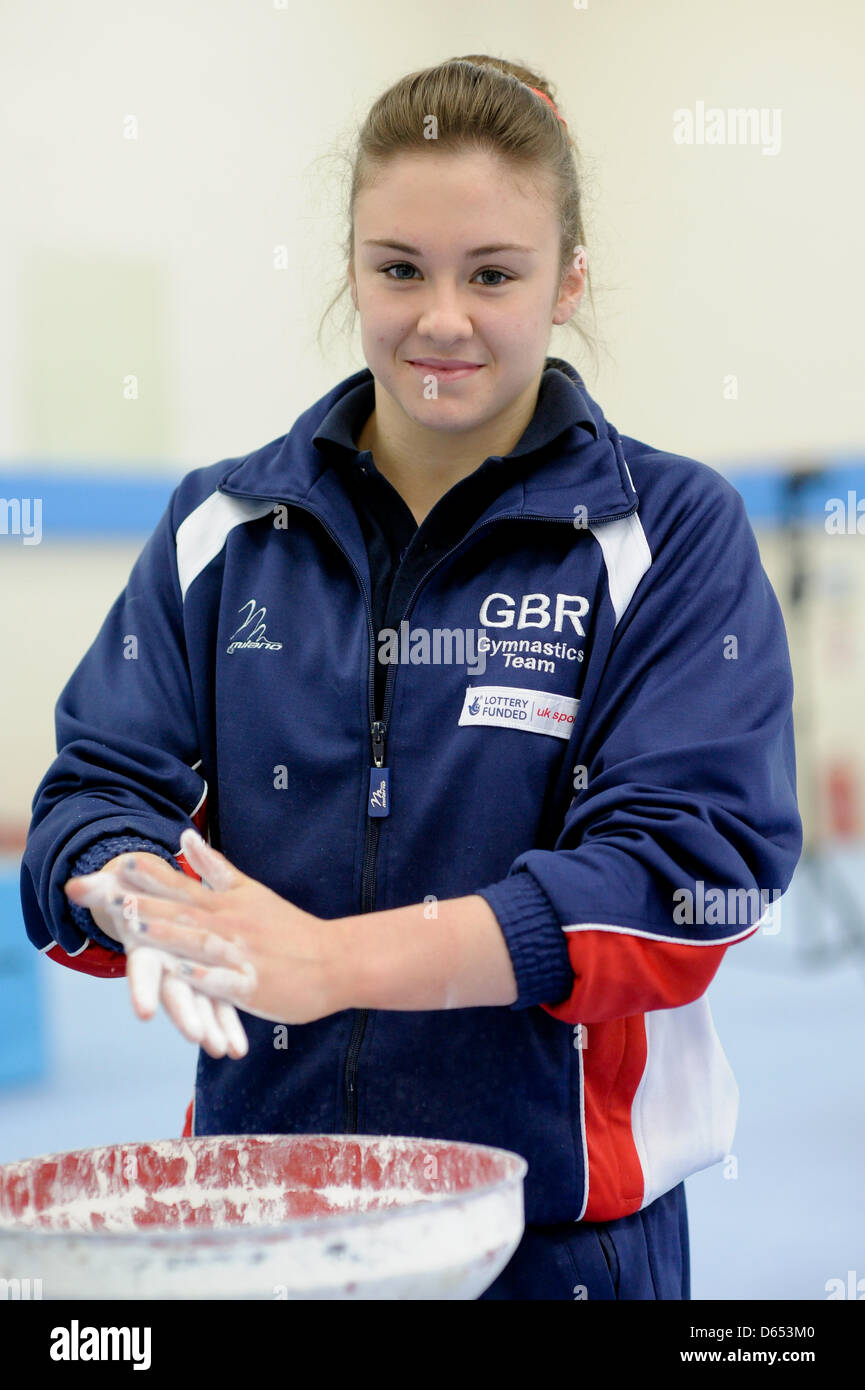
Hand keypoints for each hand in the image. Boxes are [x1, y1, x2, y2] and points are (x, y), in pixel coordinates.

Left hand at [72, 829, 342, 1025]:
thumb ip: (216, 868)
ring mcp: (242, 956)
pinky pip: (225, 983)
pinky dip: (204, 978)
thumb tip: (186, 836)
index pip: (184, 886)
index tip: (118, 862)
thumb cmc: (290, 930)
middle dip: (146, 904)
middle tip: (110, 896)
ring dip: (167, 935)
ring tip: (135, 929)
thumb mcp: (252, 892)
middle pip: (184, 913)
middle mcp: (232, 926)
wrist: (336, 960)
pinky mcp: (254, 986)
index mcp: (228, 905)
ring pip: (200, 943)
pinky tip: (182, 976)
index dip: (151, 875)